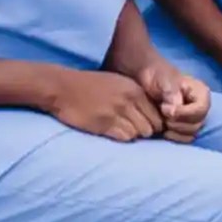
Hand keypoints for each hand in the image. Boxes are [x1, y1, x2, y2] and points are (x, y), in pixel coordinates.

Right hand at [45, 69, 163, 141]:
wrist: (63, 87)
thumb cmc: (91, 85)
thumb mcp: (119, 83)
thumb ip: (136, 97)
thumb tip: (152, 114)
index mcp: (135, 90)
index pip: (157, 114)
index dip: (154, 123)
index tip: (146, 125)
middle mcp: (129, 101)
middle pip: (151, 126)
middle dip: (146, 131)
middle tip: (135, 130)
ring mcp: (116, 113)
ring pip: (139, 133)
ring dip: (132, 135)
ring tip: (122, 130)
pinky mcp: (104, 124)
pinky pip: (124, 137)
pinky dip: (122, 138)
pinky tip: (113, 132)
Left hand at [136, 64, 210, 143]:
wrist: (147, 81)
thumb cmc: (158, 77)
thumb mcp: (165, 80)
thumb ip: (172, 93)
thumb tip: (175, 108)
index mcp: (201, 93)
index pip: (201, 109)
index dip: (184, 113)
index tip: (165, 109)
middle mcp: (201, 107)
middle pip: (198, 123)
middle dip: (178, 123)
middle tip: (163, 114)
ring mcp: (194, 119)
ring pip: (192, 133)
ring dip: (176, 130)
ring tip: (163, 120)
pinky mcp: (185, 128)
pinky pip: (186, 139)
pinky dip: (176, 138)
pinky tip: (164, 131)